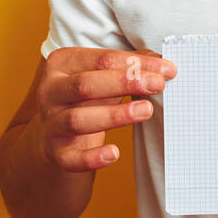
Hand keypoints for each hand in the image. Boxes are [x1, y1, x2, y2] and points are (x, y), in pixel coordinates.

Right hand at [38, 47, 175, 171]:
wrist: (52, 133)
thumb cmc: (84, 98)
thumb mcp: (102, 76)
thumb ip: (130, 67)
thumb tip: (162, 65)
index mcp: (61, 64)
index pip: (101, 59)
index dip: (135, 64)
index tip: (167, 69)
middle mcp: (50, 91)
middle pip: (85, 85)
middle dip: (124, 83)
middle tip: (157, 85)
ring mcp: (50, 123)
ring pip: (78, 120)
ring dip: (114, 115)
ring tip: (145, 110)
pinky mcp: (55, 152)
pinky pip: (71, 158)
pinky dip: (92, 158)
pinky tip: (114, 153)